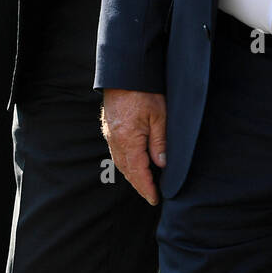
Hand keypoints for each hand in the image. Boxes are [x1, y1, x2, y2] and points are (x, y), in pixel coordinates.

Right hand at [101, 89, 166, 204]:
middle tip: (150, 196)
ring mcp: (110, 135)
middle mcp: (116, 141)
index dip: (146, 188)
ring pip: (120, 162)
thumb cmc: (143, 91)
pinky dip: (125, 162)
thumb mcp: (159, 116)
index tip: (154, 199)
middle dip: (139, 185)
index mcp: (128, 141)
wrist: (123, 73)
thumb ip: (160, 142)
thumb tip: (162, 164)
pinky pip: (116, 152)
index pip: (138, 172)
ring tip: (143, 183)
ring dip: (131, 175)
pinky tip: (132, 163)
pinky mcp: (109, 128)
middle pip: (127, 171)